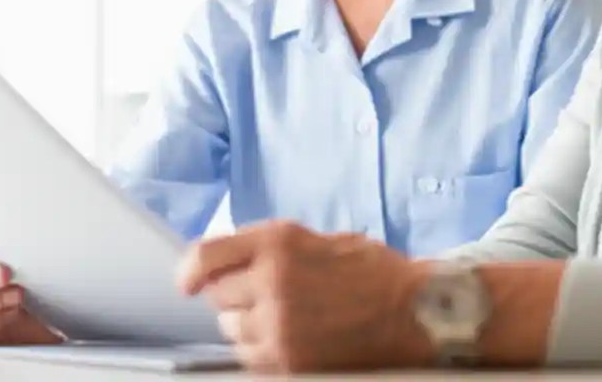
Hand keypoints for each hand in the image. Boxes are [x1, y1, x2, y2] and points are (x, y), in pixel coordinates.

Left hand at [176, 221, 435, 372]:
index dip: (189, 270)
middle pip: (218, 295)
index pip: (206, 255)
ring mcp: (279, 325)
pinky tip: (289, 339)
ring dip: (247, 324)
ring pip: (231, 329)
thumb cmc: (371, 272)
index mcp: (279, 242)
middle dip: (234, 295)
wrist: (415, 311)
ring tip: (285, 318)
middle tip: (264, 295)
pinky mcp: (288, 362)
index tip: (186, 281)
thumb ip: (268, 248)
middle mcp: (273, 281)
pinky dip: (260, 350)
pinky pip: (249, 357)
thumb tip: (222, 263)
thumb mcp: (316, 239)